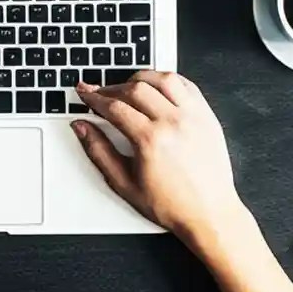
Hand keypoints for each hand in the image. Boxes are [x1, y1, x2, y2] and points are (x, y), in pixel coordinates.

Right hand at [72, 71, 248, 241]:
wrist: (209, 214)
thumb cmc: (172, 205)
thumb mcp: (124, 183)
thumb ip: (99, 151)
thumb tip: (82, 128)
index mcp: (151, 140)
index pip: (114, 107)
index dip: (94, 98)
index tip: (85, 93)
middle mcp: (173, 123)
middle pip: (135, 88)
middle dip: (112, 87)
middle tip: (101, 93)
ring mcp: (193, 116)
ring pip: (162, 78)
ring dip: (140, 78)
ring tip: (128, 86)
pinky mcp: (207, 116)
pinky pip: (186, 85)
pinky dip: (168, 80)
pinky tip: (158, 87)